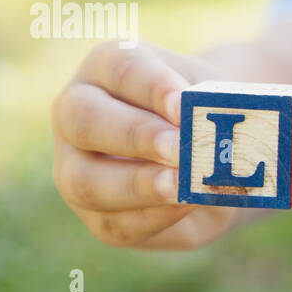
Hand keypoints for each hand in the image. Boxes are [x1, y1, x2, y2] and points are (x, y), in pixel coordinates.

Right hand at [51, 41, 235, 249]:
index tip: (182, 103)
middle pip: (84, 120)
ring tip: (179, 186)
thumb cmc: (207, 111)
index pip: (120, 68)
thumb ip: (212, 109)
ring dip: (136, 185)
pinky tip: (184, 205)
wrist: (212, 152)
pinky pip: (114, 223)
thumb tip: (214, 132)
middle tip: (178, 148)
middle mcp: (76, 114)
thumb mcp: (215, 98)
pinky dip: (152, 217)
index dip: (151, 86)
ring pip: (84, 182)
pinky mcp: (98, 215)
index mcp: (105, 69)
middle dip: (135, 136)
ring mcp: (77, 168)